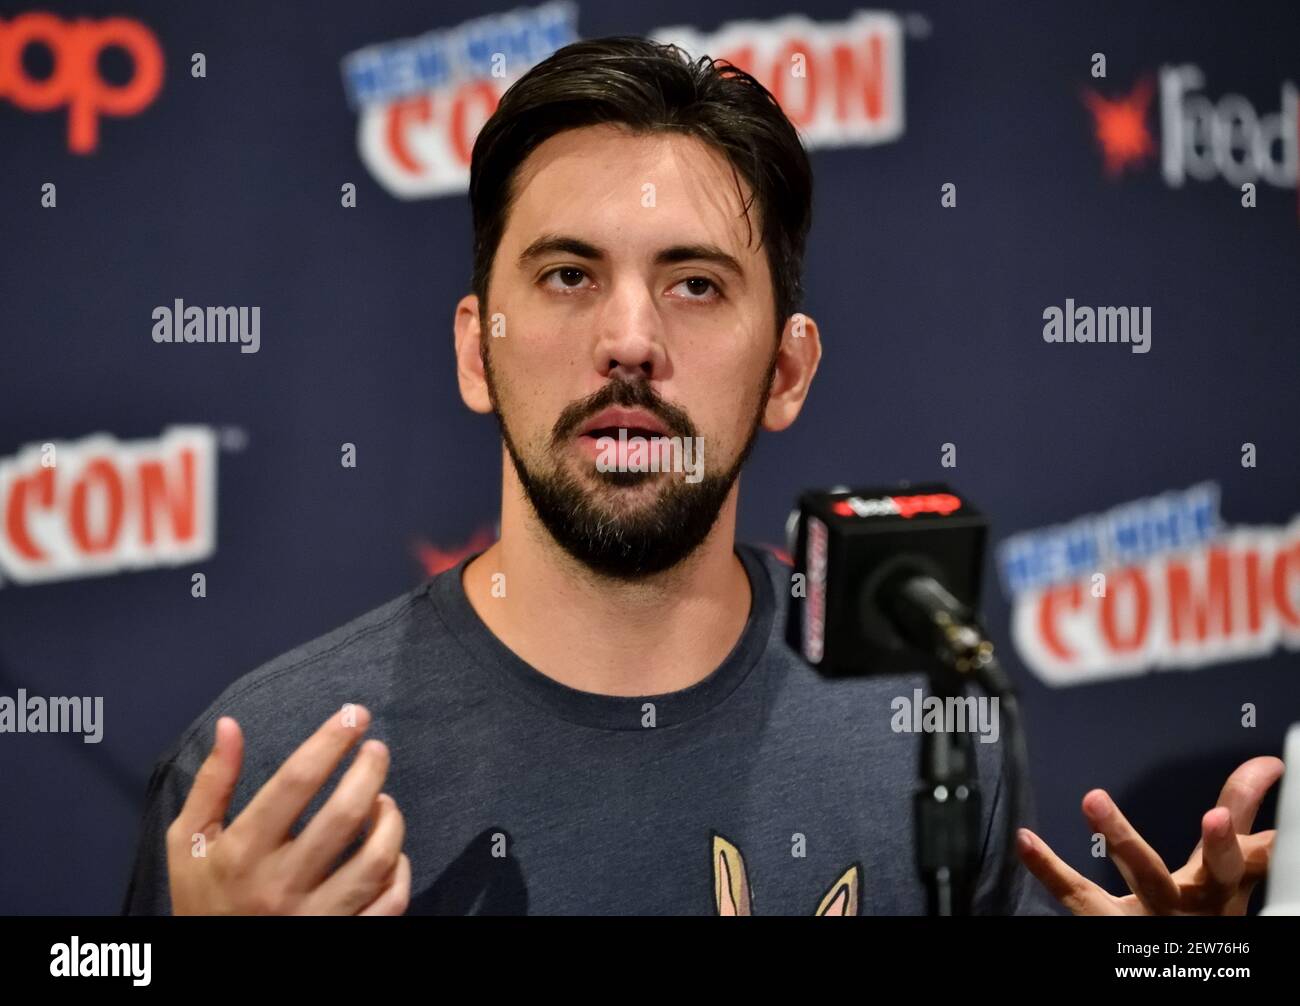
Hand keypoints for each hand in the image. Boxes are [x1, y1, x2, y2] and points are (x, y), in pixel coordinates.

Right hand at [167, 704, 409, 914]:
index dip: (331, 740)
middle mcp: (280, 885)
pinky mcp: (340, 937)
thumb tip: (230, 724)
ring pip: (376, 860)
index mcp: (242, 852)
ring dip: (391, 821)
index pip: (296, 781)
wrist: (207, 968)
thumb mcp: (189, 842)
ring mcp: (314, 917)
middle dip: (370, 770)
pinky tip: (391, 851)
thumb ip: (212, 784)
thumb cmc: (203, 897)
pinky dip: (400, 870)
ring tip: (385, 801)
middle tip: (377, 750)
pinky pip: (390, 902)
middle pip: (345, 815)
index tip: (356, 714)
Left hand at [1016, 755, 1282, 914]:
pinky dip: (1048, 868)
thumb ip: (1237, 822)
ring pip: (1144, 877)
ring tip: (1097, 800)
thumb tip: (1268, 767)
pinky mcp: (1109, 924)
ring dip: (1123, 837)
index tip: (1267, 770)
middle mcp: (1194, 904)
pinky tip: (1024, 840)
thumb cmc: (1201, 912)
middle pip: (1214, 871)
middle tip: (1218, 818)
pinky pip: (1076, 896)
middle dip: (1222, 845)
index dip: (1255, 812)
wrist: (1180, 965)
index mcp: (1223, 888)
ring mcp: (1152, 916)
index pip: (1245, 847)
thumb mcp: (1224, 875)